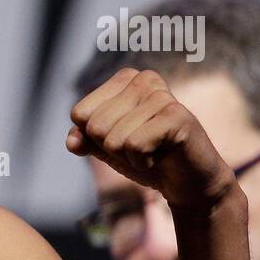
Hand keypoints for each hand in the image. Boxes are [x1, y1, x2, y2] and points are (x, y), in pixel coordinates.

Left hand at [66, 68, 236, 209]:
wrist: (187, 181)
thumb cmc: (145, 157)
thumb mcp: (106, 148)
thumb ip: (84, 140)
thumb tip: (72, 141)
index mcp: (124, 79)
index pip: (79, 114)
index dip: (95, 138)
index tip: (124, 138)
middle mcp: (143, 80)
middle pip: (95, 126)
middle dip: (113, 148)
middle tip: (141, 147)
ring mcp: (162, 96)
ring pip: (113, 139)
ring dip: (130, 157)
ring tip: (153, 150)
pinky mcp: (177, 116)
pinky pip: (134, 146)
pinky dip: (143, 161)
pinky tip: (162, 156)